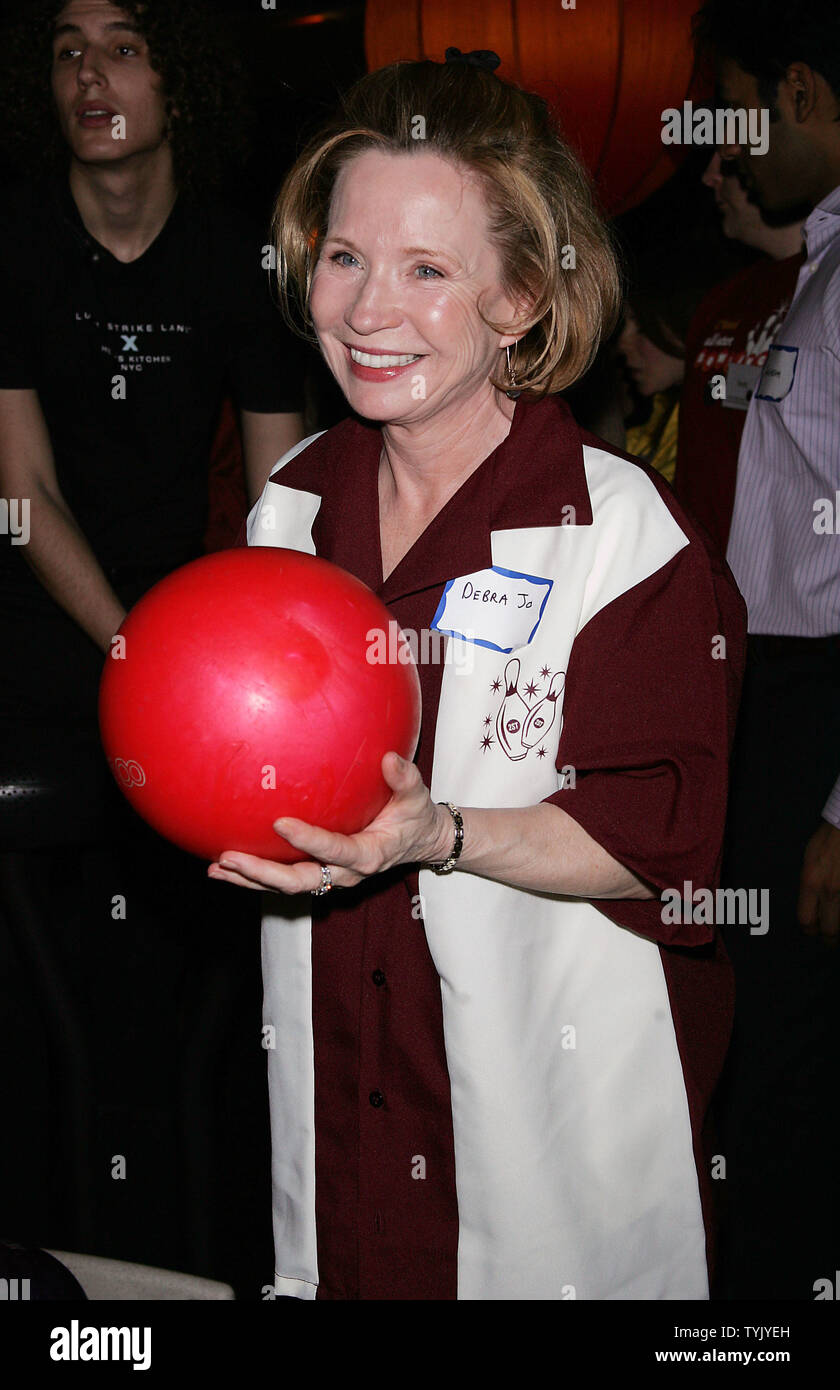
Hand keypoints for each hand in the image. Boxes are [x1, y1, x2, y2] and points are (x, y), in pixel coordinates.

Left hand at [206, 752, 451, 895]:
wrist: (417, 841)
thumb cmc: (414, 815)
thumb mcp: (417, 796)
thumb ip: (404, 779)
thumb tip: (389, 758)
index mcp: (368, 855)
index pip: (334, 850)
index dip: (307, 840)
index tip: (279, 822)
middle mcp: (345, 874)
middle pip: (298, 881)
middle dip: (261, 873)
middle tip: (230, 857)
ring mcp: (329, 877)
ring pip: (284, 886)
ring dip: (248, 879)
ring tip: (215, 868)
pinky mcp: (318, 873)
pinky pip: (282, 879)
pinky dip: (252, 877)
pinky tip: (223, 866)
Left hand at [797, 819, 839, 945]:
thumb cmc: (827, 838)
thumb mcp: (808, 858)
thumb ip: (809, 882)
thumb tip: (810, 902)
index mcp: (811, 882)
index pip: (806, 919)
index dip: (810, 930)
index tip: (813, 932)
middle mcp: (830, 890)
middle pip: (829, 929)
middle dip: (830, 939)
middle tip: (831, 941)